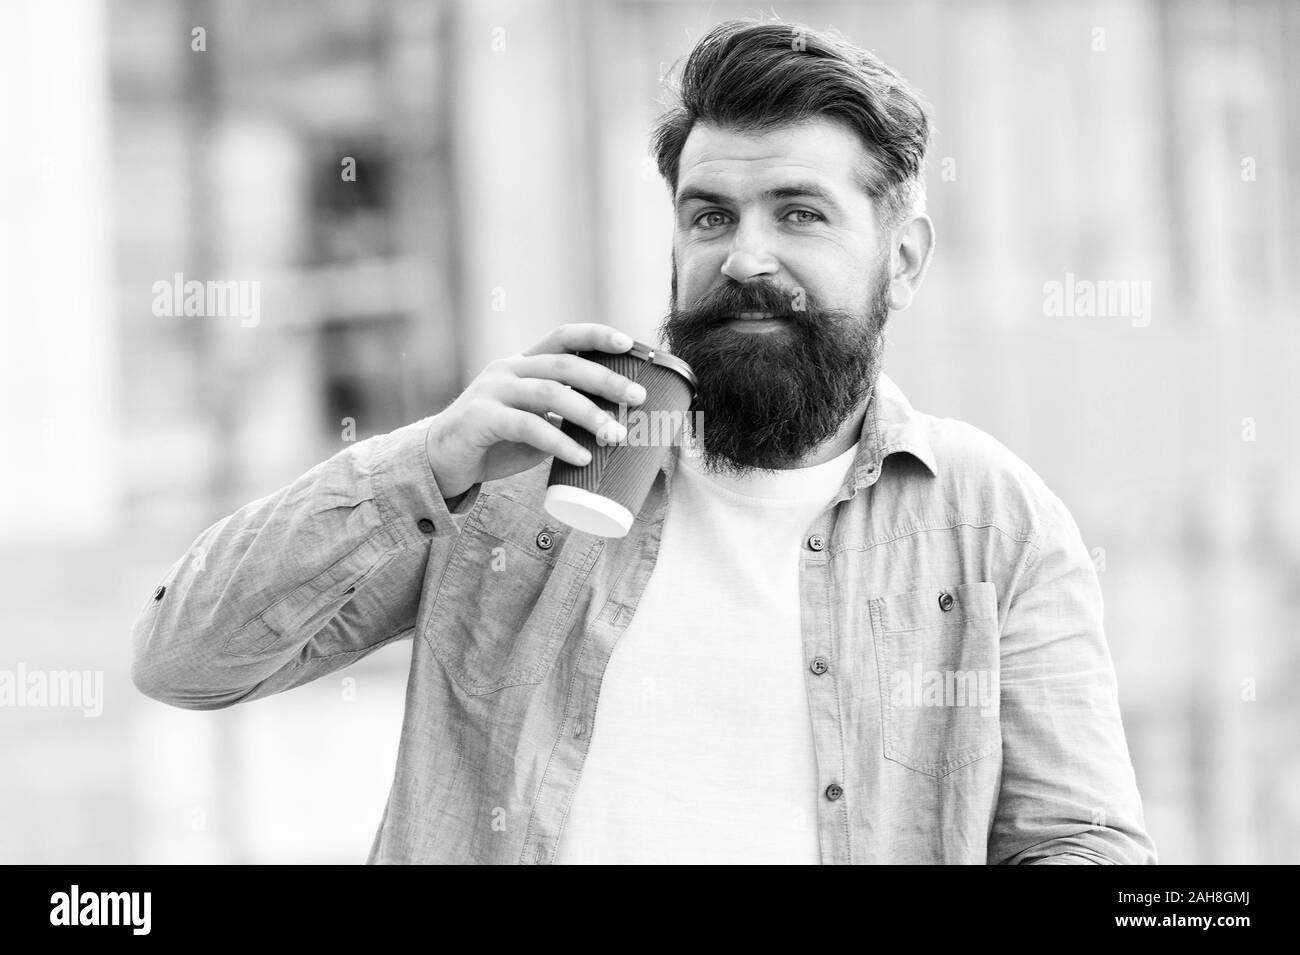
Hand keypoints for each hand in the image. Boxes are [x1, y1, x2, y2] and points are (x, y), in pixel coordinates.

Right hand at [425, 324, 647, 499]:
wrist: (440, 462)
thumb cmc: (494, 443)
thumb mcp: (534, 422)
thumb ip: (562, 416)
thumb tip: (616, 425)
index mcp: (522, 364)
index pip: (563, 337)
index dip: (596, 336)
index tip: (629, 343)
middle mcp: (507, 370)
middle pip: (564, 364)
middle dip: (606, 379)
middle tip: (638, 398)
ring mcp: (492, 392)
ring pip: (549, 393)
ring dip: (589, 414)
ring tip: (616, 435)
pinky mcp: (481, 419)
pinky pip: (528, 427)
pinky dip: (560, 442)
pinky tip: (583, 458)